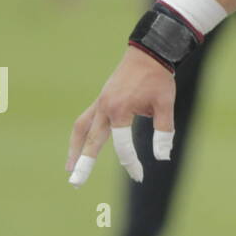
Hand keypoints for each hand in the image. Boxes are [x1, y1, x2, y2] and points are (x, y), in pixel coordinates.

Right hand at [66, 46, 175, 185]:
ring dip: (74, 148)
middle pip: (89, 140)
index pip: (122, 145)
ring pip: (80, 128)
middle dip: (83, 162)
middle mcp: (104, 107)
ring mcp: (100, 102)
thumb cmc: (158, 78)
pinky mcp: (101, 99)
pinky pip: (85, 119)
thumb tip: (163, 158)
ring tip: (70, 167)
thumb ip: (163, 131)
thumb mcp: (165, 104)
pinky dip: (81, 133)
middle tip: (75, 183)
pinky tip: (81, 144)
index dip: (131, 163)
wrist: (149, 52)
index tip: (139, 176)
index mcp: (120, 110)